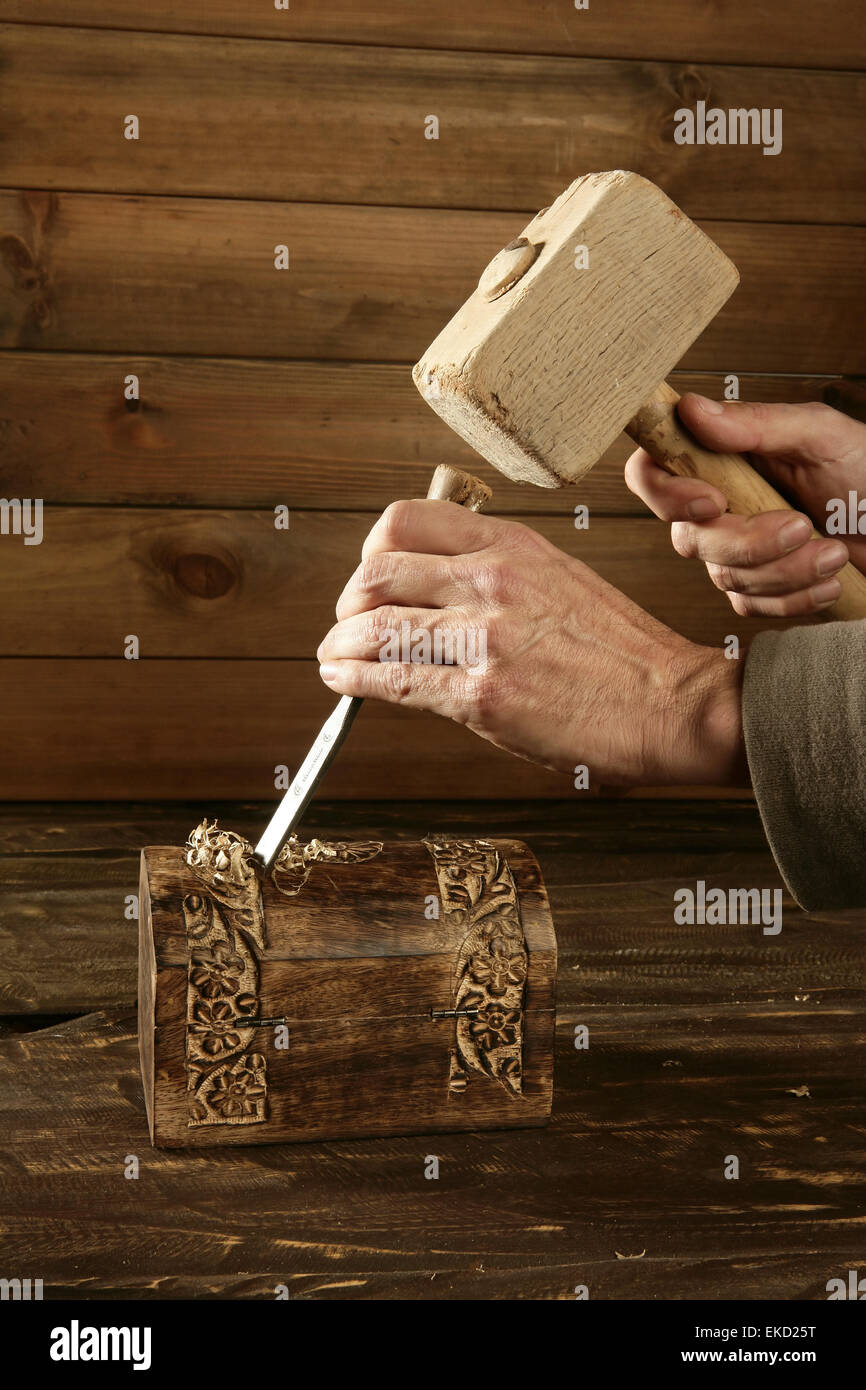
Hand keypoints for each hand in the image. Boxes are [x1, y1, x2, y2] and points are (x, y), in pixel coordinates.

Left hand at [317, 500, 746, 786]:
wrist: (671, 703)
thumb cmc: (621, 653)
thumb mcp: (560, 580)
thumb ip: (498, 576)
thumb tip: (433, 589)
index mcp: (513, 544)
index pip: (405, 521)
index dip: (371, 550)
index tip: (371, 577)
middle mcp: (493, 579)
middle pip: (376, 570)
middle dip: (349, 601)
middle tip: (348, 622)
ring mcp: (486, 636)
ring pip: (373, 625)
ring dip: (340, 644)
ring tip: (335, 657)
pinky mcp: (482, 694)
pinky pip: (391, 679)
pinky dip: (352, 679)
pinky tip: (344, 681)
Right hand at [625, 395, 865, 617]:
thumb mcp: (820, 435)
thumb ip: (756, 422)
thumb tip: (691, 409)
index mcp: (720, 460)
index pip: (650, 474)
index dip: (665, 494)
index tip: (713, 500)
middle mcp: (715, 507)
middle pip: (688, 538)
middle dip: (749, 543)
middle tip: (803, 526)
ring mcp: (731, 553)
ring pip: (724, 577)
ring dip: (788, 569)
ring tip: (836, 551)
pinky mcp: (755, 590)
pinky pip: (752, 606)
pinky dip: (797, 596)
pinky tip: (831, 577)